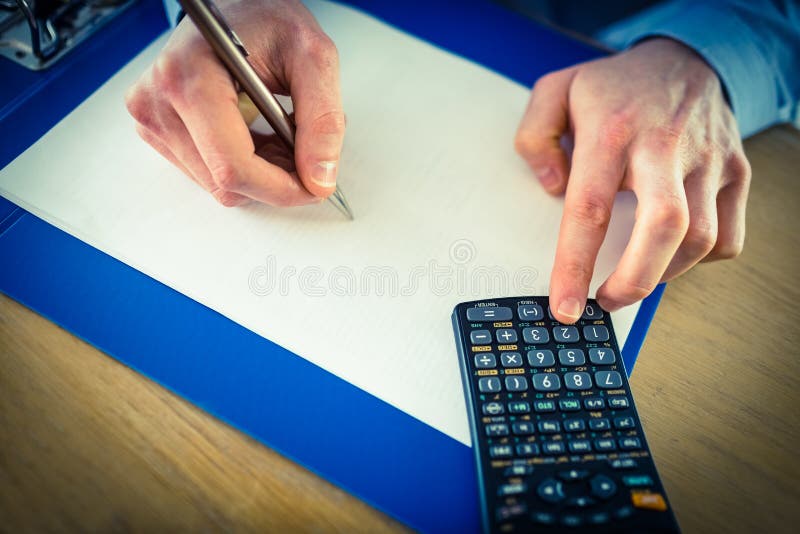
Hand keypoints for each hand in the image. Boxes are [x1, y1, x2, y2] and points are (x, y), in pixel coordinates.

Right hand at [126, 0, 344, 206]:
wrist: (233, 7)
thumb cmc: (265, 20)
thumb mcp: (312, 56)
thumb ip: (323, 119)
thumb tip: (320, 178)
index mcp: (188, 78)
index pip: (232, 167)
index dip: (280, 188)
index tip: (313, 186)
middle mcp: (157, 102)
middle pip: (226, 183)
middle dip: (275, 179)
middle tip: (304, 150)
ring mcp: (152, 119)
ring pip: (219, 186)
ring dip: (260, 174)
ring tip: (280, 134)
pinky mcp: (157, 131)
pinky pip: (208, 176)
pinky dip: (243, 167)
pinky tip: (257, 136)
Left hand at [515, 38, 750, 321]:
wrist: (685, 58)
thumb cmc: (616, 86)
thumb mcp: (556, 92)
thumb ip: (535, 138)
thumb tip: (553, 189)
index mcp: (611, 132)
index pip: (590, 209)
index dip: (575, 266)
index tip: (566, 307)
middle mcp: (663, 146)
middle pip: (664, 228)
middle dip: (635, 281)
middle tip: (608, 302)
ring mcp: (706, 160)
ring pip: (701, 238)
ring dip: (664, 274)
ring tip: (634, 276)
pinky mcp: (735, 171)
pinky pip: (728, 235)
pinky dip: (701, 259)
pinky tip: (672, 253)